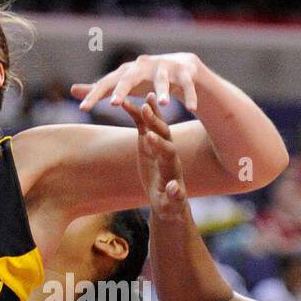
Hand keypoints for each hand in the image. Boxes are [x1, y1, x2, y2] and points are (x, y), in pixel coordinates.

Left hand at [72, 53, 199, 114]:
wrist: (179, 66)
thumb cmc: (144, 79)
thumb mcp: (122, 84)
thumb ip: (100, 89)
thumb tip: (72, 90)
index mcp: (126, 71)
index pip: (106, 83)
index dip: (94, 95)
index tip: (83, 109)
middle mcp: (143, 66)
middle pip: (130, 77)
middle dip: (123, 89)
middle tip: (115, 104)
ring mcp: (165, 67)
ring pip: (162, 80)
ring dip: (163, 91)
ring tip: (163, 104)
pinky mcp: (185, 72)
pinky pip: (187, 85)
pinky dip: (190, 96)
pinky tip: (192, 109)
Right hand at [124, 96, 189, 220]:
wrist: (167, 199)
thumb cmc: (170, 204)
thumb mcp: (171, 203)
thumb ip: (173, 196)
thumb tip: (174, 189)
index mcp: (172, 167)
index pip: (168, 153)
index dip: (160, 145)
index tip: (150, 137)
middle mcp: (168, 152)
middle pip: (164, 134)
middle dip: (156, 122)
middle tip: (147, 109)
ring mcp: (158, 144)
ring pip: (155, 125)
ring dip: (150, 111)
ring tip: (145, 97)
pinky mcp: (149, 142)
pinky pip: (142, 125)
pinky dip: (136, 113)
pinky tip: (126, 101)